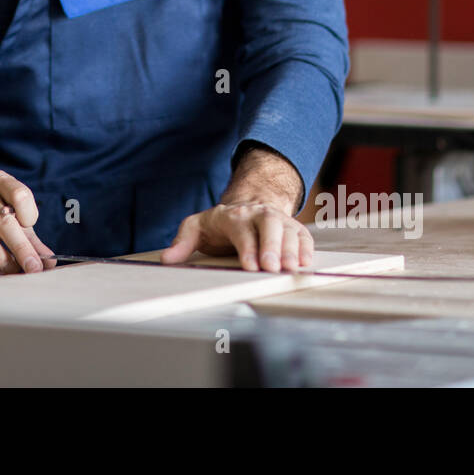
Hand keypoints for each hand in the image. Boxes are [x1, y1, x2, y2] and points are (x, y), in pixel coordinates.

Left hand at [160, 201, 314, 271]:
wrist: (246, 206)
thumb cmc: (220, 223)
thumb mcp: (196, 227)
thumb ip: (183, 241)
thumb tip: (167, 258)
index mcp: (233, 215)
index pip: (242, 229)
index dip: (247, 247)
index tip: (250, 266)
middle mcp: (258, 214)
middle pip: (268, 225)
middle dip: (272, 246)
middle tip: (273, 268)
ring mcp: (277, 219)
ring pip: (288, 230)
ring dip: (291, 250)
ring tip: (291, 269)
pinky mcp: (292, 228)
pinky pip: (303, 236)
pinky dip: (306, 249)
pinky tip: (305, 263)